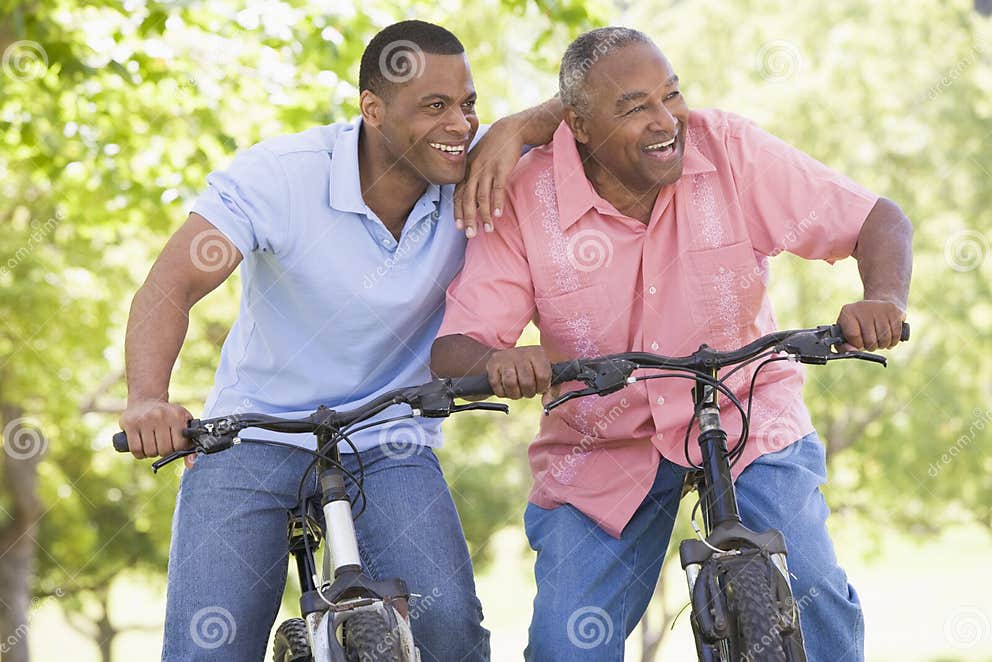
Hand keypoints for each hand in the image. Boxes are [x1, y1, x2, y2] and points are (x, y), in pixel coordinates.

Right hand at [118, 399, 192, 459]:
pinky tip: (142, 447)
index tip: (173, 445)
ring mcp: (144, 419)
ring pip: (150, 451)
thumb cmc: (168, 416)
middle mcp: (161, 416)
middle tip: (161, 444)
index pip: (180, 445)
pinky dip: (139, 454)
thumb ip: (189, 444)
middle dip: (163, 452)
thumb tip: (191, 464)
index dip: (176, 449)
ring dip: (151, 453)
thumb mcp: (182, 423)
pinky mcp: (130, 424)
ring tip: (152, 444)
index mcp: (177, 416)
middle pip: (164, 450)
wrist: (146, 400)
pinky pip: (136, 449)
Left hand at [453, 119, 525, 237]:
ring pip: (482, 197)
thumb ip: (473, 178)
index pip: (458, 195)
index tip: (458, 227)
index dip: (457, 212)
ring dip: (484, 215)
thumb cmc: (493, 148)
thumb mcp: (478, 161)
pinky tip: (498, 215)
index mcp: (466, 170)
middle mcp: (474, 171)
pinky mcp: (501, 168)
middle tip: (470, 235)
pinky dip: (497, 202)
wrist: (508, 130)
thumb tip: (473, 200)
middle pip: (467, 199)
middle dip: (468, 219)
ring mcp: (487, 169)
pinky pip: (497, 188)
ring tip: (487, 230)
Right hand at [485, 346, 551, 398]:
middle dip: (528, 393)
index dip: (541, 388)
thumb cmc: (529, 371)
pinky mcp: (492, 364)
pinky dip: (502, 392)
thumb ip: (550, 392)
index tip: (539, 388)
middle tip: (527, 391)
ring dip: (514, 394)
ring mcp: (505, 357)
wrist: (505, 360)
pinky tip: (506, 388)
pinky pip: (496, 385)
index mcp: (537, 353)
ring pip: (510, 383)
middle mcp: (522, 352)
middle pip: (527, 381)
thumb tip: (547, 403)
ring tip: (517, 391)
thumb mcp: (543, 377)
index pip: (543, 376)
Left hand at [836, 300, 905, 350]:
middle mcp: (863, 307)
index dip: (858, 344)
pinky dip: (893, 341)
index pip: (853, 336)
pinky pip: (896, 334)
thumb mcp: (846, 334)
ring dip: (883, 345)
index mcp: (848, 312)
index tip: (859, 343)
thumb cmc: (859, 326)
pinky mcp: (893, 310)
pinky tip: (889, 338)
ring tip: (879, 340)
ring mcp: (879, 307)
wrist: (877, 307)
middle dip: (871, 347)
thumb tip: (852, 351)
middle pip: (870, 340)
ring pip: (885, 339)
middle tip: (870, 343)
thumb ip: (844, 346)